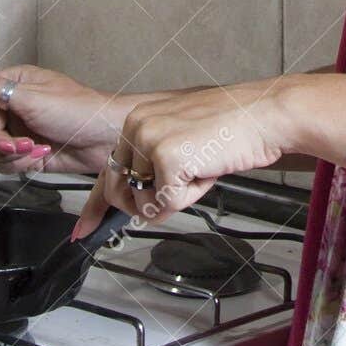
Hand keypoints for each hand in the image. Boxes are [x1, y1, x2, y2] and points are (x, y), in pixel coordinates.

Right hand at [0, 65, 134, 175]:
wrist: (105, 139)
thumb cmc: (77, 109)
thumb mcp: (30, 97)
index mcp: (13, 84)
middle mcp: (12, 106)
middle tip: (11, 143)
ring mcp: (19, 130)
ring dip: (11, 153)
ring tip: (34, 149)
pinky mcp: (26, 153)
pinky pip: (6, 162)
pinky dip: (21, 163)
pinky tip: (40, 156)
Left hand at [71, 77, 293, 234]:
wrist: (263, 114)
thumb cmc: (232, 128)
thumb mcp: (183, 142)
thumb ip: (153, 166)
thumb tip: (137, 203)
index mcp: (138, 120)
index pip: (108, 170)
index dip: (96, 206)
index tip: (82, 231)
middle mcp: (136, 126)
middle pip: (120, 193)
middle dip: (149, 203)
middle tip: (183, 184)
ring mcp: (148, 140)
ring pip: (146, 202)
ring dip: (177, 197)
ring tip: (200, 167)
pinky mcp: (165, 156)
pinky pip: (167, 204)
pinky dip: (190, 197)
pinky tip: (206, 170)